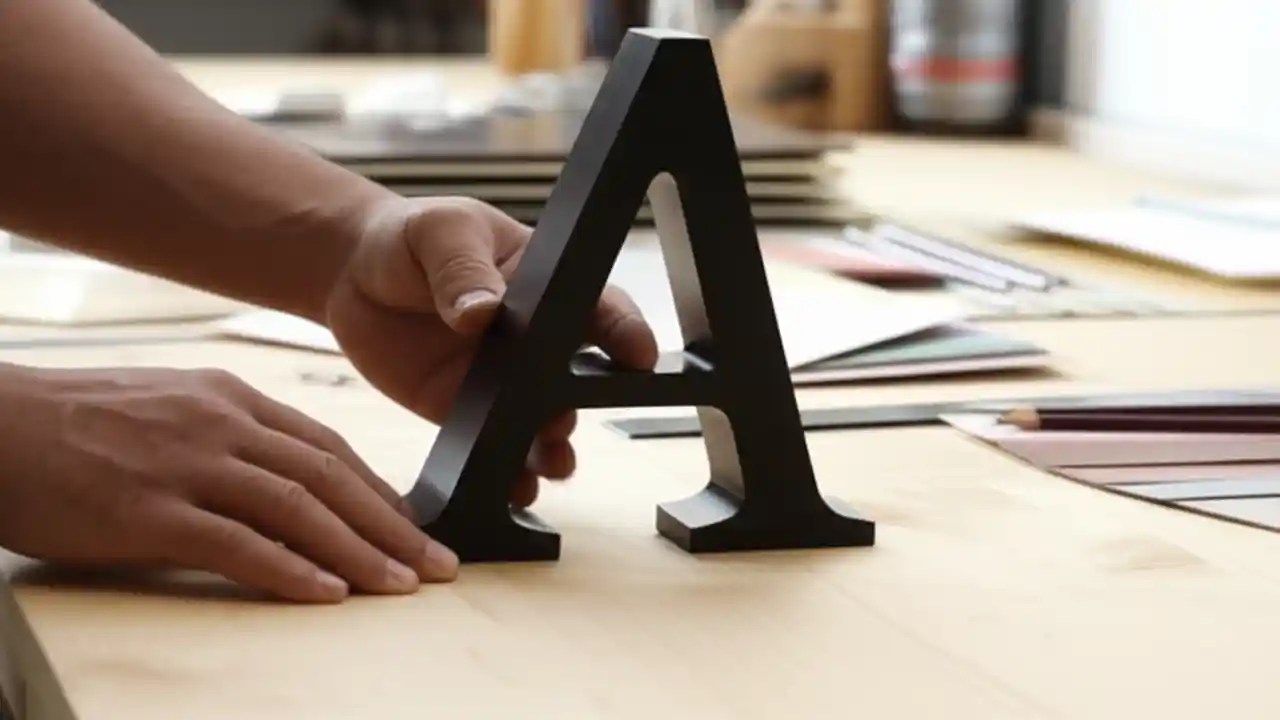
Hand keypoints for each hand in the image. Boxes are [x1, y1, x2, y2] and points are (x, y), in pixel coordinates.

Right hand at [0, 363, 457, 602]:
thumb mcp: (171, 406)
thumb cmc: (79, 422)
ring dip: (359, 551)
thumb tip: (289, 478)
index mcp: (231, 398)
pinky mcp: (150, 509)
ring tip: (401, 587)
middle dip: (393, 526)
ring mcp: (187, 464)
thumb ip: (232, 435)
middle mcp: (221, 424)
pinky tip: (327, 594)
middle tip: (437, 566)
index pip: (328, 447)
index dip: (381, 491)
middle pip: (329, 477)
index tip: (416, 527)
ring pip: (297, 508)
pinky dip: (289, 570)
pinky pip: (236, 543)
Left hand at [325, 197, 658, 506]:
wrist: (350, 271)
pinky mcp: (462, 410)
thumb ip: (461, 270)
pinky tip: (510, 488)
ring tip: (549, 464)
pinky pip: (494, 446)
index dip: (625, 332)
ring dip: (552, 447)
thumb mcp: (440, 232)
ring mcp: (501, 379)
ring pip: (543, 421)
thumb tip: (482, 312)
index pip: (599, 308)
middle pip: (578, 378)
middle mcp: (534, 338)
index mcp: (545, 284)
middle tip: (562, 420)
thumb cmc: (408, 236)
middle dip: (580, 405)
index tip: (639, 358)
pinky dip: (507, 473)